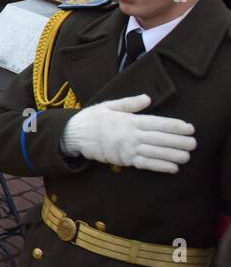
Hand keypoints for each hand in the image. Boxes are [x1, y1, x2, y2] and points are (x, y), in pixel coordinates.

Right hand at [61, 94, 194, 173]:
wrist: (73, 134)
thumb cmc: (91, 118)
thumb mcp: (108, 105)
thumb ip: (129, 103)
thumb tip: (147, 98)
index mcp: (129, 120)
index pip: (157, 123)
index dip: (175, 126)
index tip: (189, 128)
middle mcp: (130, 135)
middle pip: (160, 138)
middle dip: (178, 141)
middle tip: (194, 143)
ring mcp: (127, 148)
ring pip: (155, 152)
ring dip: (172, 155)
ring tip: (187, 156)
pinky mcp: (123, 160)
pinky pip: (145, 164)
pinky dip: (159, 166)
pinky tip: (172, 168)